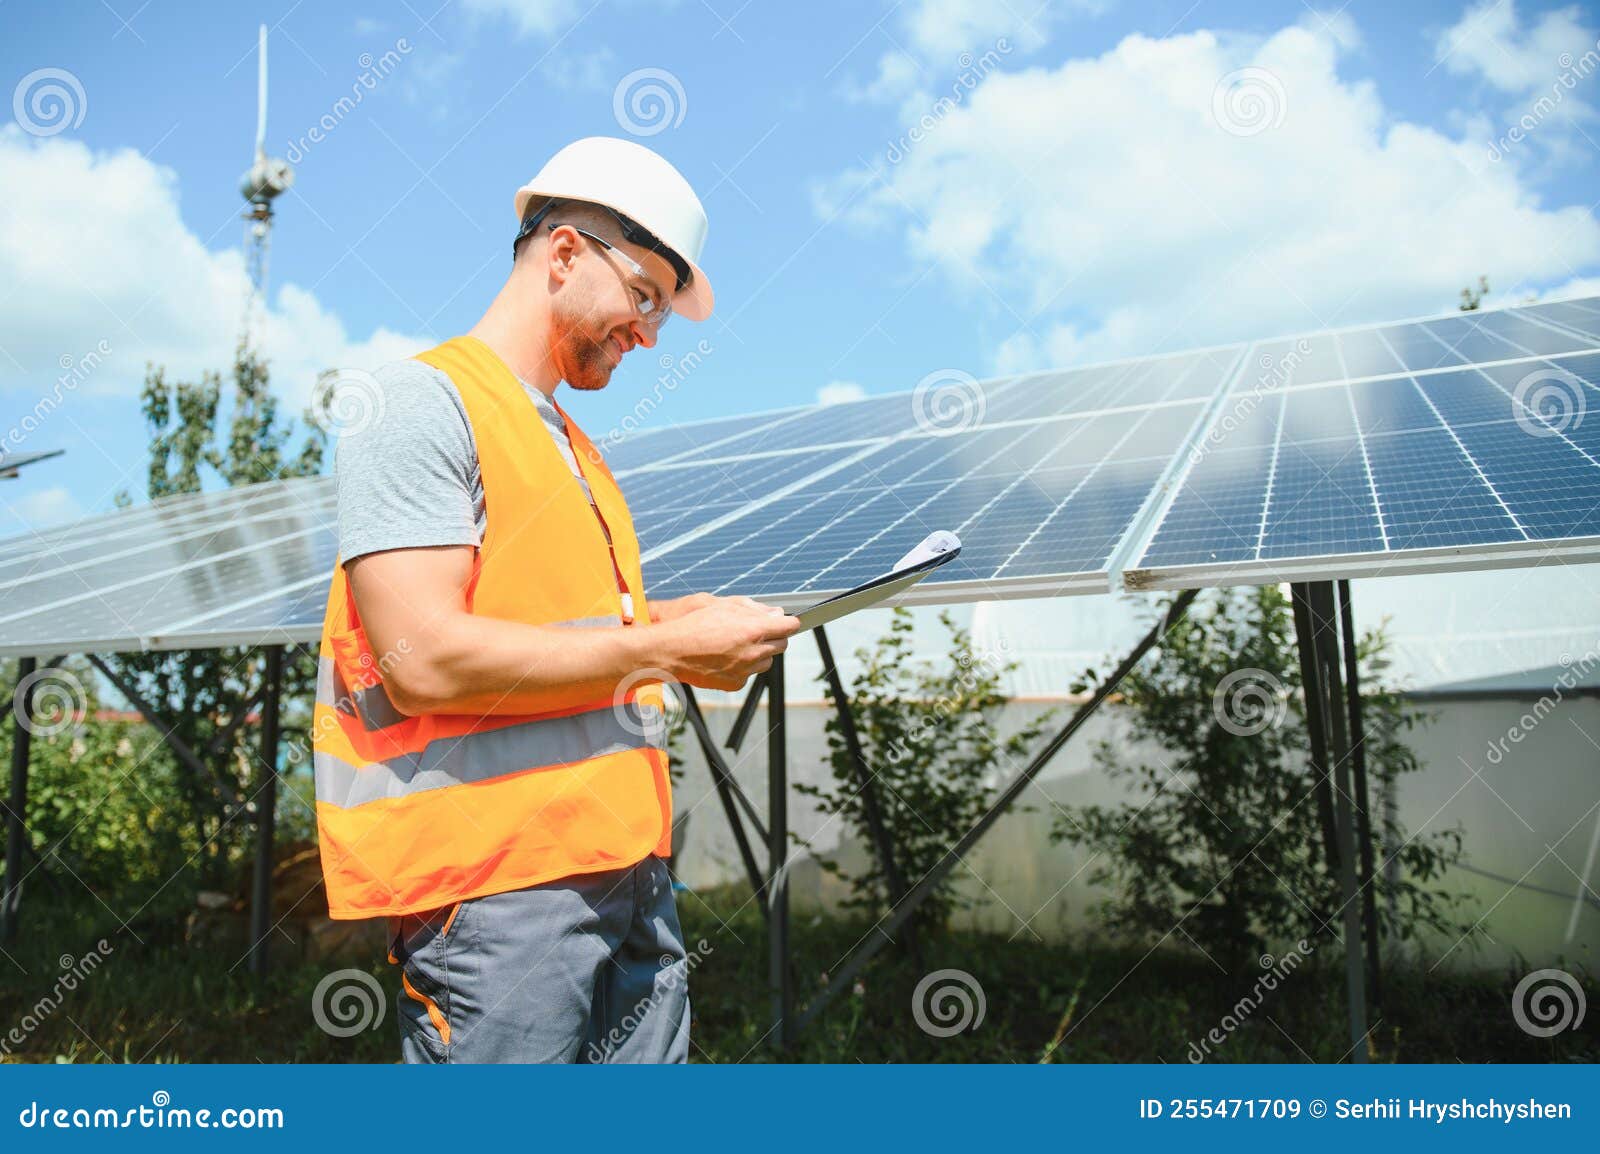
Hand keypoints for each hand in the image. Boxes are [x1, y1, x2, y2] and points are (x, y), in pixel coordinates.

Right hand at [653, 595, 801, 691]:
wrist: (669, 651)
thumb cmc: (692, 624)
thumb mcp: (722, 605)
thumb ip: (753, 608)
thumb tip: (775, 613)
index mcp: (753, 630)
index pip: (789, 626)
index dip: (788, 622)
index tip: (786, 621)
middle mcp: (753, 652)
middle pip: (781, 645)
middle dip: (773, 636)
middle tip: (755, 630)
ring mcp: (745, 670)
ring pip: (766, 661)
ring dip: (759, 652)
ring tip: (735, 643)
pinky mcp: (735, 683)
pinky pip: (749, 674)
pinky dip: (743, 666)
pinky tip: (725, 657)